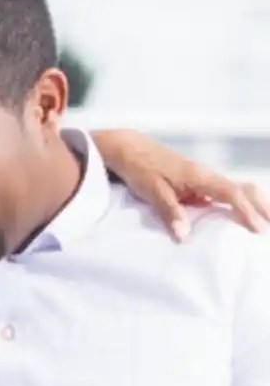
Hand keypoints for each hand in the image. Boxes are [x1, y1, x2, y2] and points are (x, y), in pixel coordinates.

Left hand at [93, 129, 269, 238]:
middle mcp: (206, 175)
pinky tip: (236, 217)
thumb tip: (183, 236)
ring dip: (250, 205)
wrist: (127, 149)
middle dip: (259, 207)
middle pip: (242, 190)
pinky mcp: (194, 183)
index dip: (246, 212)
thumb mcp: (152, 191)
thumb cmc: (139, 167)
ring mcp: (201, 179)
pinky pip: (220, 194)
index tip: (259, 229)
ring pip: (234, 191)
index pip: (232, 194)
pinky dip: (234, 205)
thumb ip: (169, 212)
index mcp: (200, 175)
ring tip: (262, 222)